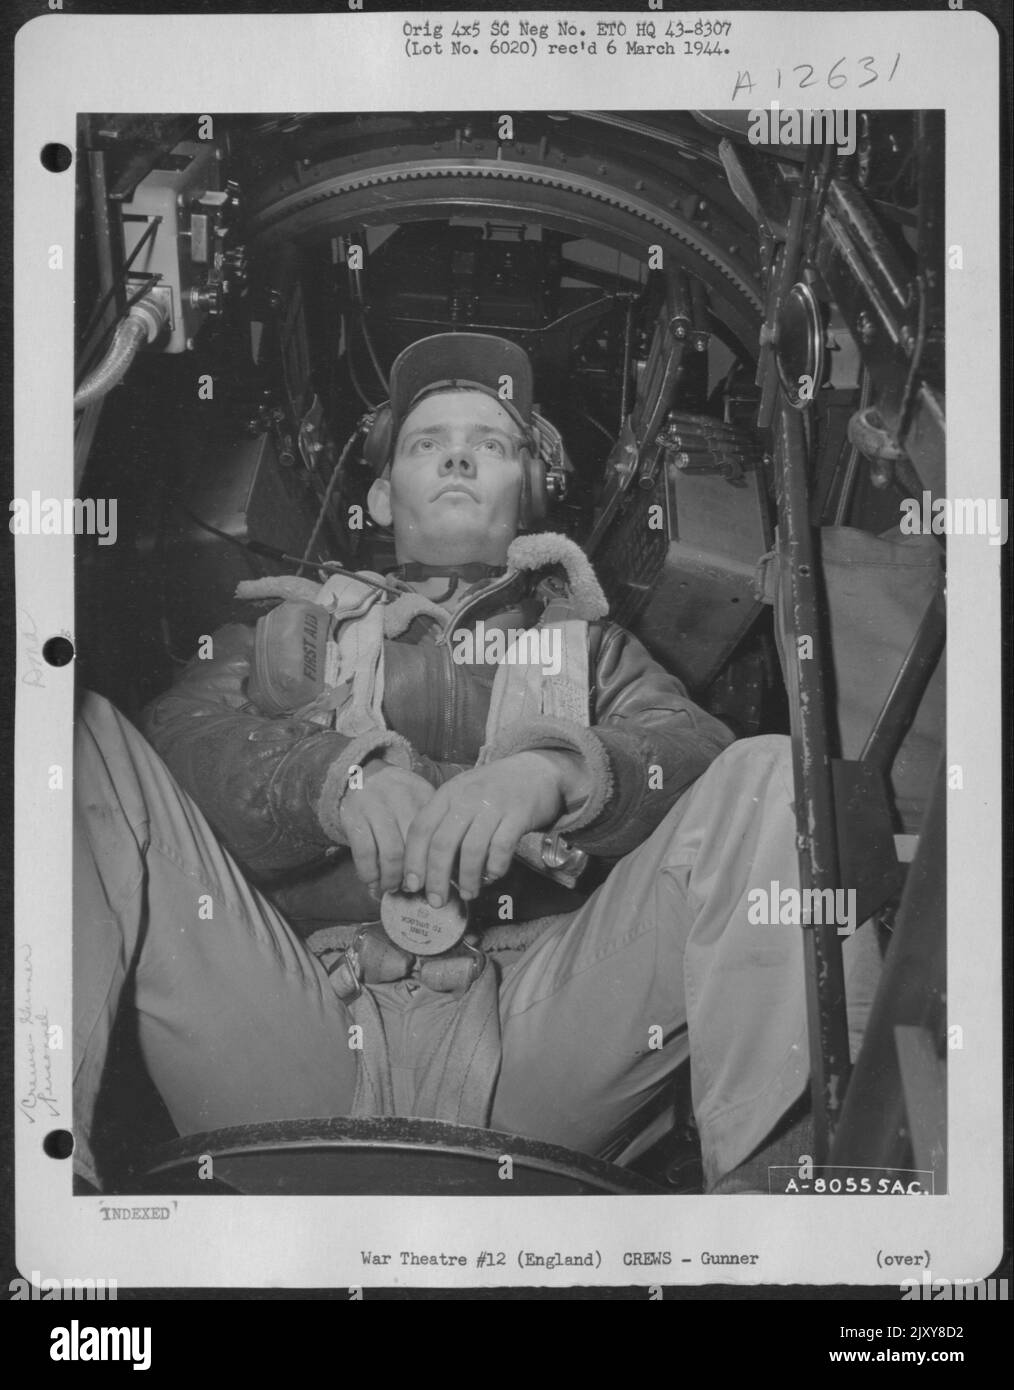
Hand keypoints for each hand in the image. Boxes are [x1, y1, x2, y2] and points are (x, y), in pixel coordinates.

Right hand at [338, 765, 436, 897]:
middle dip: (418, 875)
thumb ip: (436, 825)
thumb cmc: (399, 796)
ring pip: (392, 854)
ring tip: (394, 888)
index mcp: (425, 796)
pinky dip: (370, 874)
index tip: (440, 882)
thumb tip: (452, 867)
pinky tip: (374, 883)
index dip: (439, 863)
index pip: (438, 834)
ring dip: (394, 879)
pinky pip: (365, 854)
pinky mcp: (354, 819)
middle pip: (417, 846)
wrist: (362, 774)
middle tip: (417, 889)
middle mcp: (402, 799)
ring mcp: (376, 809)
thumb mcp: (422, 799)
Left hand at [400, 752, 569, 906]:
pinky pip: (501, 848)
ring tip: (467, 893)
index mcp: (448, 793)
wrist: (537, 770)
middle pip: (442, 843)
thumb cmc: (494, 789)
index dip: (413, 860)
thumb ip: (445, 821)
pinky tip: (492, 876)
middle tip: (436, 901)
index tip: (412, 885)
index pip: (421, 828)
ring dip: (466, 878)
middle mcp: (467, 798)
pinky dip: (494, 867)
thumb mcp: (463, 795)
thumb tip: (427, 866)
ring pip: (471, 850)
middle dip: (436, 878)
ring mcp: (493, 805)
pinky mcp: (518, 815)